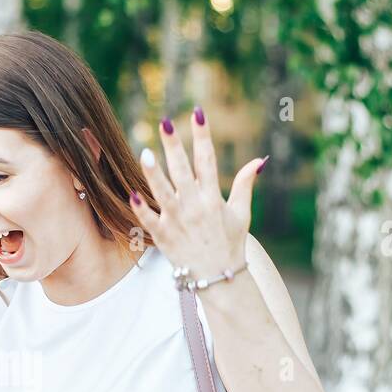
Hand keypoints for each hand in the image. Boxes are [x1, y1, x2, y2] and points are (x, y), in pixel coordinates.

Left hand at [128, 106, 267, 279]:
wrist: (221, 278)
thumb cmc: (230, 243)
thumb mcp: (241, 213)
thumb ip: (244, 184)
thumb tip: (259, 160)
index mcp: (213, 197)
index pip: (207, 159)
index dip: (202, 135)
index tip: (197, 112)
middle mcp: (195, 206)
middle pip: (183, 170)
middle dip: (174, 146)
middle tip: (165, 122)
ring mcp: (179, 222)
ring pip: (164, 193)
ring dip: (154, 174)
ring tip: (145, 153)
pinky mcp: (165, 237)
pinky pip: (151, 221)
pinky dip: (142, 209)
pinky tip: (132, 194)